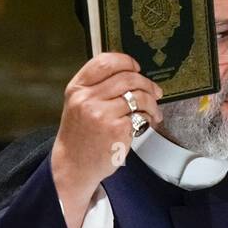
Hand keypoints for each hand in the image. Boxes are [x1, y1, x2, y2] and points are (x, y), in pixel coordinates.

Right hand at [50, 52, 163, 227]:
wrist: (74, 165)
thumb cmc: (79, 136)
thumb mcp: (78, 104)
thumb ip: (97, 87)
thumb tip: (130, 73)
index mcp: (77, 88)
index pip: (104, 61)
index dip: (126, 61)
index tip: (136, 67)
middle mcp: (87, 98)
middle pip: (127, 77)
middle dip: (146, 83)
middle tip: (154, 91)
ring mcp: (102, 114)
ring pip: (138, 96)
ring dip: (152, 102)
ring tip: (153, 110)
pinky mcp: (116, 130)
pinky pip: (140, 116)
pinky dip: (148, 119)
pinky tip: (146, 124)